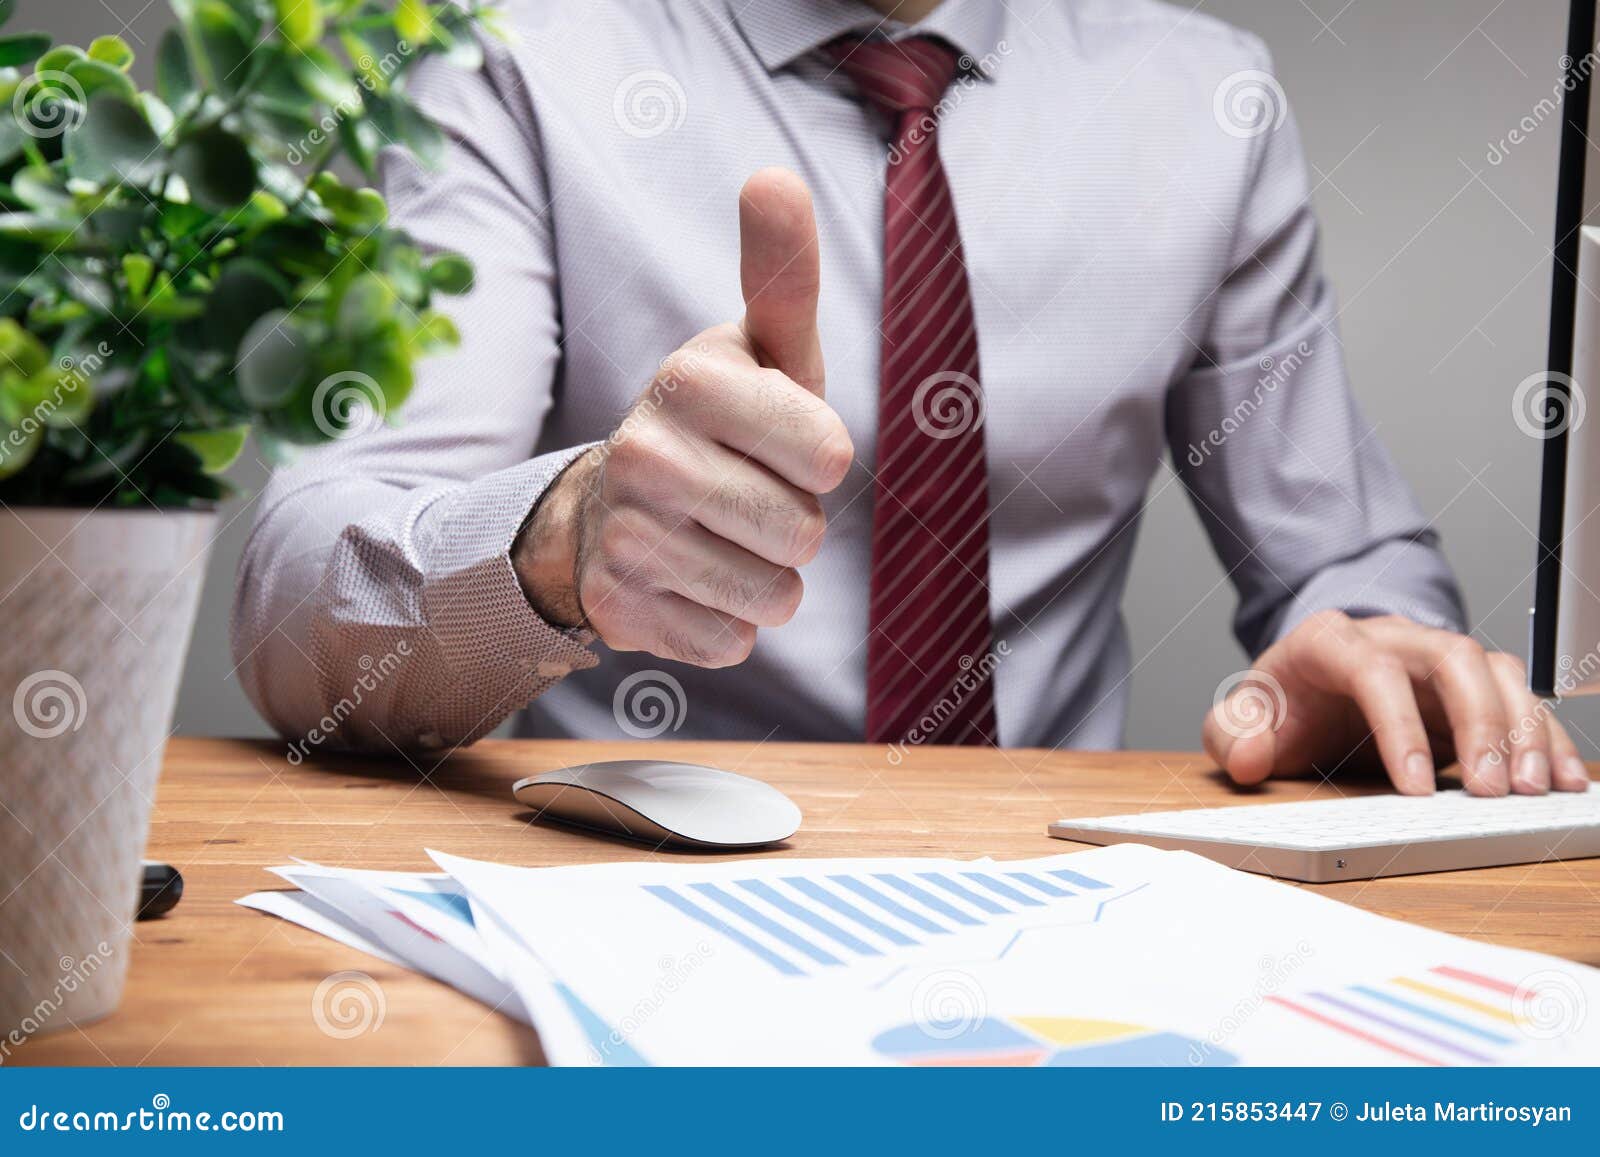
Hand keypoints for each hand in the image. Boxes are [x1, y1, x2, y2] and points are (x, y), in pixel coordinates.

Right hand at [513, 168, 852, 666]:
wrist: (615, 508)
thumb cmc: (723, 425)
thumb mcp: (762, 353)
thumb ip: (782, 275)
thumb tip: (773, 176)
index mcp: (691, 380)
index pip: (828, 456)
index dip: (818, 459)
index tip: (780, 443)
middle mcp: (644, 455)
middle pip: (802, 535)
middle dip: (794, 526)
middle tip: (747, 496)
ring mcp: (625, 538)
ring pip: (773, 598)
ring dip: (766, 579)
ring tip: (721, 539)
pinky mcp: (619, 612)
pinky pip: (733, 643)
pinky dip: (727, 623)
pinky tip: (690, 583)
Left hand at [1202, 611, 1591, 795]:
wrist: (1306, 688)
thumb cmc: (1281, 705)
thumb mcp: (1242, 720)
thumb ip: (1231, 735)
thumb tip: (1247, 755)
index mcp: (1330, 642)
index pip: (1372, 669)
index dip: (1398, 724)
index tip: (1415, 786)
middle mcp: (1392, 639)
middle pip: (1451, 657)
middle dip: (1480, 722)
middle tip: (1492, 790)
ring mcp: (1435, 659)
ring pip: (1494, 671)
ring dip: (1521, 728)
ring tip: (1530, 789)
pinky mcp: (1468, 687)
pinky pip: (1519, 695)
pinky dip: (1544, 735)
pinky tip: (1558, 777)